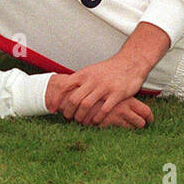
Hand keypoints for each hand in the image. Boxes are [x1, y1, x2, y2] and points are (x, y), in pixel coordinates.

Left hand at [49, 23, 168, 126]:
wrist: (131, 62)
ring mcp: (105, 87)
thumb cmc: (110, 69)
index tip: (52, 108)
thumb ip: (80, 80)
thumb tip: (64, 90)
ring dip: (81, 117)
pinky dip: (97, 118)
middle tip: (68, 118)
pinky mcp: (117, 94)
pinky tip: (96, 122)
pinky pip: (104, 109)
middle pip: (74, 99)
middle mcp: (93, 80)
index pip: (65, 86)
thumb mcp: (92, 70)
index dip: (56, 99)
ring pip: (86, 105)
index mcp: (85, 73)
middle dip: (68, 112)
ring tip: (81, 122)